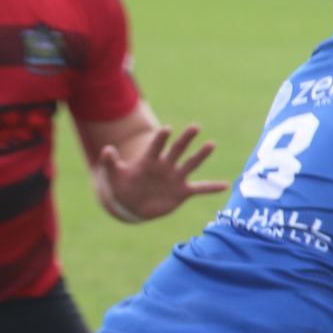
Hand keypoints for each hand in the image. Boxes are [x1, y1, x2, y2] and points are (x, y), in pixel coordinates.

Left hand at [100, 124, 227, 221]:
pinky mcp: (182, 192)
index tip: (167, 129)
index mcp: (149, 161)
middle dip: (185, 139)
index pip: (156, 147)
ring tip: (211, 144)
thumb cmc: (121, 187)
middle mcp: (165, 166)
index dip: (161, 139)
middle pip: (177, 150)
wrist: (132, 206)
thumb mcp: (113, 176)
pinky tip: (226, 185)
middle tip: (195, 126)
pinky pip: (200, 189)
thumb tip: (106, 149)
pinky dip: (212, 187)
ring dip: (201, 155)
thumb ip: (110, 163)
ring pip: (191, 164)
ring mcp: (175, 178)